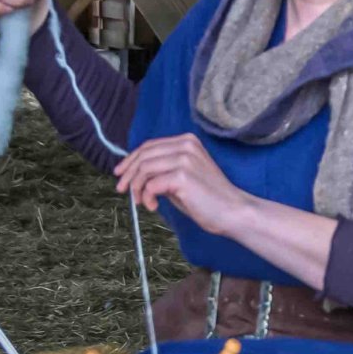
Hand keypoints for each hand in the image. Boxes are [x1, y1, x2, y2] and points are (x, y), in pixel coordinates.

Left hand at [114, 135, 250, 234]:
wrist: (232, 212)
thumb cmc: (208, 200)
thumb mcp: (182, 178)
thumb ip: (162, 170)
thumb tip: (134, 175)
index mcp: (187, 141)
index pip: (149, 146)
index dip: (131, 160)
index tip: (120, 174)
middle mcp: (186, 145)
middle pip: (143, 155)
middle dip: (128, 174)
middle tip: (122, 190)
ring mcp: (184, 159)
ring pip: (144, 168)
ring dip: (137, 187)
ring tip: (141, 202)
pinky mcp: (182, 176)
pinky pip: (151, 184)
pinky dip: (147, 196)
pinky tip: (153, 206)